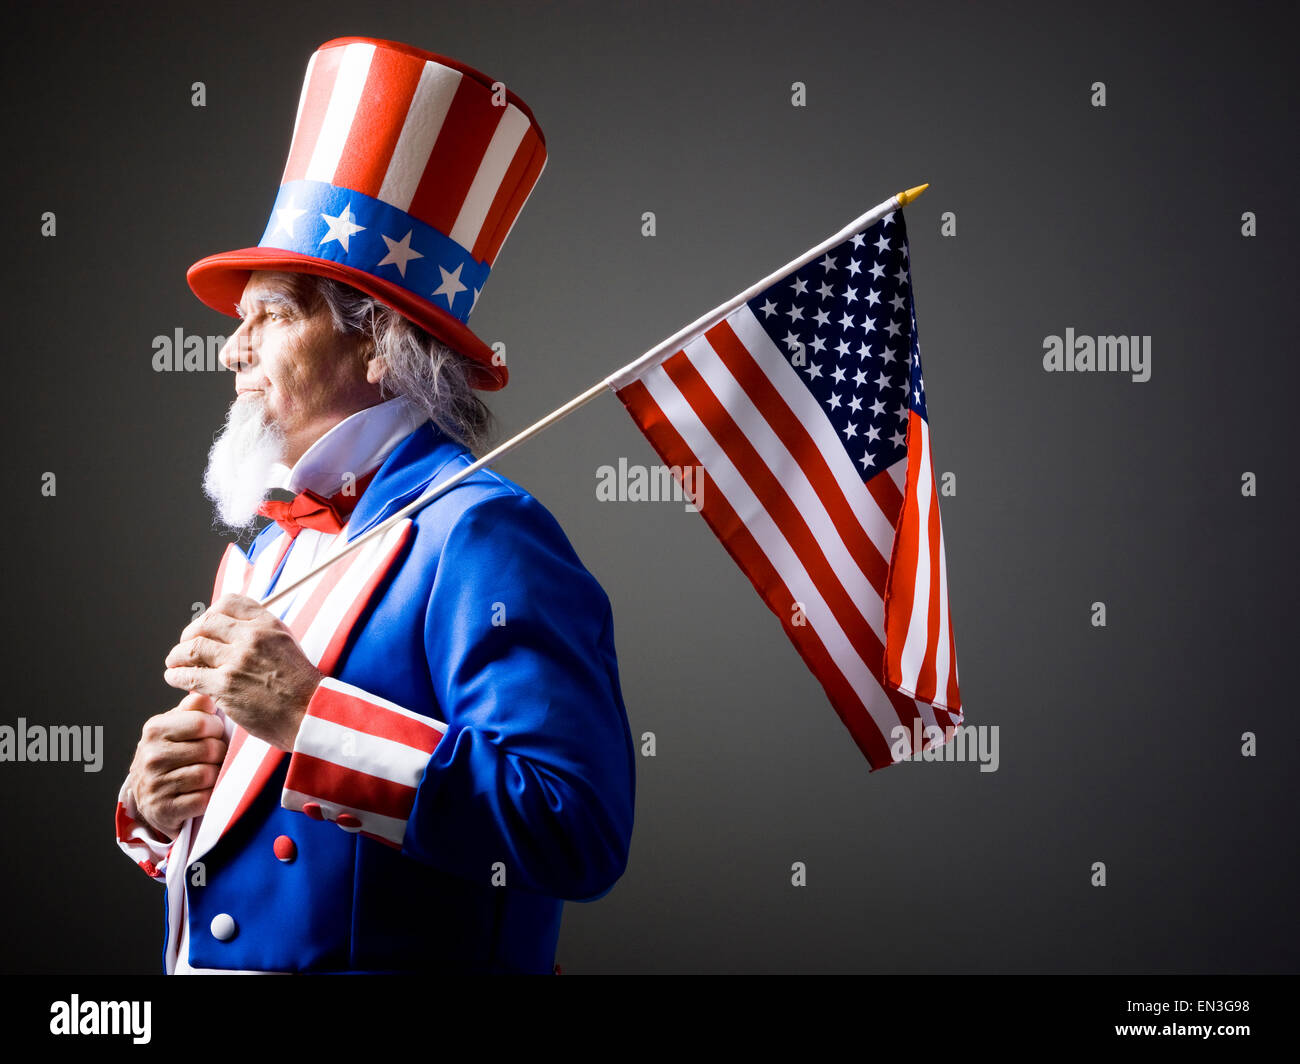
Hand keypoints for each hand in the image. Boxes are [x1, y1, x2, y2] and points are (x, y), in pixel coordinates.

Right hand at [127, 691, 227, 839]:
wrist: (149, 796)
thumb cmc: (170, 754)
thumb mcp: (175, 726)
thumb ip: (192, 708)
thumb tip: (204, 693)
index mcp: (155, 729)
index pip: (202, 723)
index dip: (216, 728)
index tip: (214, 734)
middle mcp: (151, 756)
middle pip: (209, 749)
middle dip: (219, 753)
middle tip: (215, 757)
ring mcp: (155, 784)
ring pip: (208, 775)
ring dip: (216, 775)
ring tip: (210, 772)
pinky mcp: (164, 809)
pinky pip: (203, 799)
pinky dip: (210, 796)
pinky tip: (204, 792)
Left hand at [163, 594, 321, 751]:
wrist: (311, 714)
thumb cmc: (301, 686)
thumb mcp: (287, 646)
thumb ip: (262, 635)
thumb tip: (233, 631)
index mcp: (268, 624)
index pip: (229, 603)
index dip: (210, 613)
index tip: (204, 625)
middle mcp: (251, 637)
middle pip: (205, 624)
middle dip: (188, 634)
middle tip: (184, 646)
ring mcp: (237, 661)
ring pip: (192, 648)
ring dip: (177, 656)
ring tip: (174, 663)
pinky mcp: (225, 686)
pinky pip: (189, 675)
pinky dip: (176, 676)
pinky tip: (175, 679)